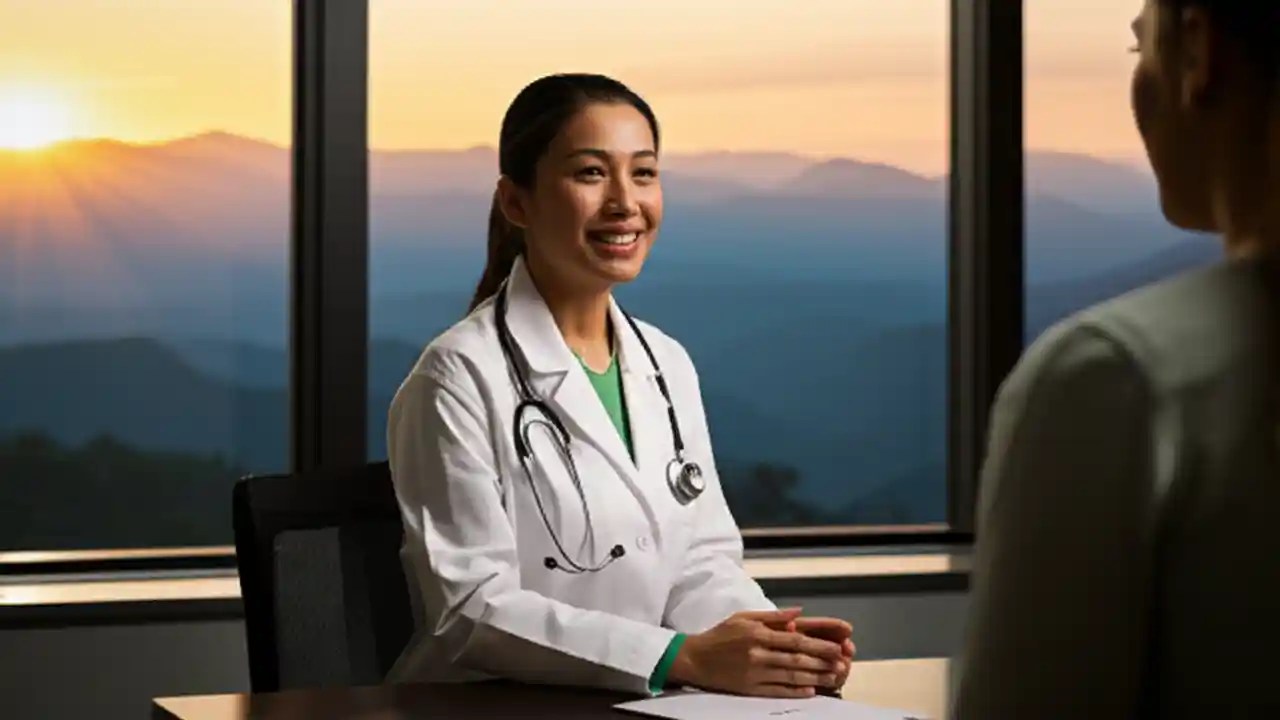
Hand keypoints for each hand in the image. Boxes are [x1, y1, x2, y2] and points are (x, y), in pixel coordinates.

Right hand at [668, 607, 846, 697]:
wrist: (695, 659)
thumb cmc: (720, 636)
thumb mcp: (743, 617)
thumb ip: (773, 616)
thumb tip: (799, 612)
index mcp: (757, 634)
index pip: (794, 640)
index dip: (818, 644)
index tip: (837, 646)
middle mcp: (757, 654)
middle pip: (796, 659)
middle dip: (822, 662)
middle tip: (842, 664)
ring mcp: (754, 673)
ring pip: (791, 676)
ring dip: (814, 678)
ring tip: (833, 678)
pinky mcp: (750, 689)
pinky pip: (777, 691)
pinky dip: (795, 692)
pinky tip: (810, 691)